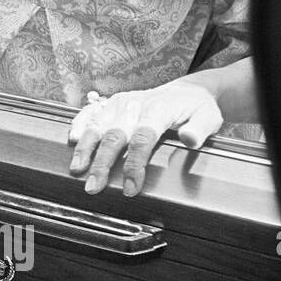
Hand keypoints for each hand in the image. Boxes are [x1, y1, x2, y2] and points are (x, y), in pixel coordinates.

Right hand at [67, 80, 223, 195]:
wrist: (187, 91)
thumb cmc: (197, 108)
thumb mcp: (209, 116)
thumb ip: (200, 128)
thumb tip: (189, 139)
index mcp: (158, 110)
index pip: (143, 139)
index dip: (134, 165)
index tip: (130, 188)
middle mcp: (135, 104)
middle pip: (114, 135)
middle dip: (101, 163)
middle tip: (93, 186)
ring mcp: (120, 102)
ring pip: (98, 125)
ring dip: (85, 147)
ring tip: (76, 168)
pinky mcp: (111, 103)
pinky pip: (91, 112)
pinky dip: (79, 123)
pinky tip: (71, 138)